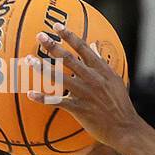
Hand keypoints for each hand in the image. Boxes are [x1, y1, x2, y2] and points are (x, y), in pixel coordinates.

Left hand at [26, 27, 140, 151]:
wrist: (125, 128)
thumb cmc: (121, 105)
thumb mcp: (115, 80)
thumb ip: (102, 63)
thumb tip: (93, 46)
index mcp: (102, 71)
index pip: (84, 49)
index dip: (70, 36)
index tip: (57, 26)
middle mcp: (93, 79)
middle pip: (69, 59)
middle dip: (53, 46)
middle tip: (39, 36)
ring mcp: (85, 93)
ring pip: (60, 77)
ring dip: (43, 68)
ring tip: (29, 60)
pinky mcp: (79, 108)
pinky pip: (57, 101)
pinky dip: (43, 98)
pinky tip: (31, 94)